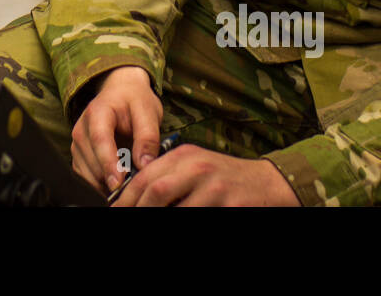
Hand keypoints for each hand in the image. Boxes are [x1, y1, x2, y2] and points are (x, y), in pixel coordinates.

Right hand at [70, 66, 162, 193]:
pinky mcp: (79, 155)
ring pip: (87, 173)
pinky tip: (117, 183)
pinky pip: (86, 177)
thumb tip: (144, 165)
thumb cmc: (135, 100)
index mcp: (98, 112)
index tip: (118, 183)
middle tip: (132, 189)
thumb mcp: (148, 112)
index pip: (99, 140)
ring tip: (128, 185)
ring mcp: (78, 143)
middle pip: (91, 161)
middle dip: (110, 178)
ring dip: (105, 184)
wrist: (121, 91)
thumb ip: (148, 137)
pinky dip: (100, 185)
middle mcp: (82, 128)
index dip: (108, 163)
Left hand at [111, 144, 300, 205]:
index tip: (114, 210)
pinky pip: (199, 217)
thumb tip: (133, 198)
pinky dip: (185, 222)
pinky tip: (180, 224)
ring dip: (159, 218)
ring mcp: (215, 187)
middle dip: (138, 210)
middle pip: (156, 191)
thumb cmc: (223, 178)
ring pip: (177, 209)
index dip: (126, 198)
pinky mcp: (230, 205)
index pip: (145, 176)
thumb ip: (167, 176)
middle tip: (128, 220)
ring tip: (149, 224)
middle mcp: (198, 167)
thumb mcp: (194, 167)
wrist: (266, 183)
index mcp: (184, 156)